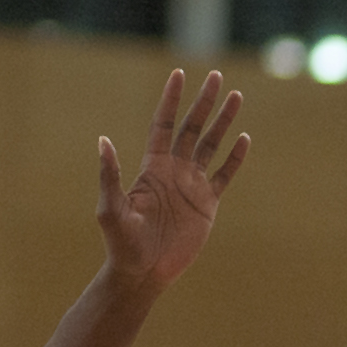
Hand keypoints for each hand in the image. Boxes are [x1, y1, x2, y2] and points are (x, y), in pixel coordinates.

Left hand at [98, 70, 248, 292]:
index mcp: (152, 167)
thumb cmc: (122, 243)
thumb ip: (110, 175)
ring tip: (237, 98)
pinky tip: (244, 139)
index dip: (171, 100)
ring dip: (223, 122)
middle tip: (217, 77)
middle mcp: (174, 170)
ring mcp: (192, 185)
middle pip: (192, 127)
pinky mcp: (208, 203)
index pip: (164, 124)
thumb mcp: (111, 208)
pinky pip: (224, 174)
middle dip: (205, 102)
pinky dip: (234, 157)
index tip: (180, 74)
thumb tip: (102, 141)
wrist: (144, 271)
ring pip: (211, 145)